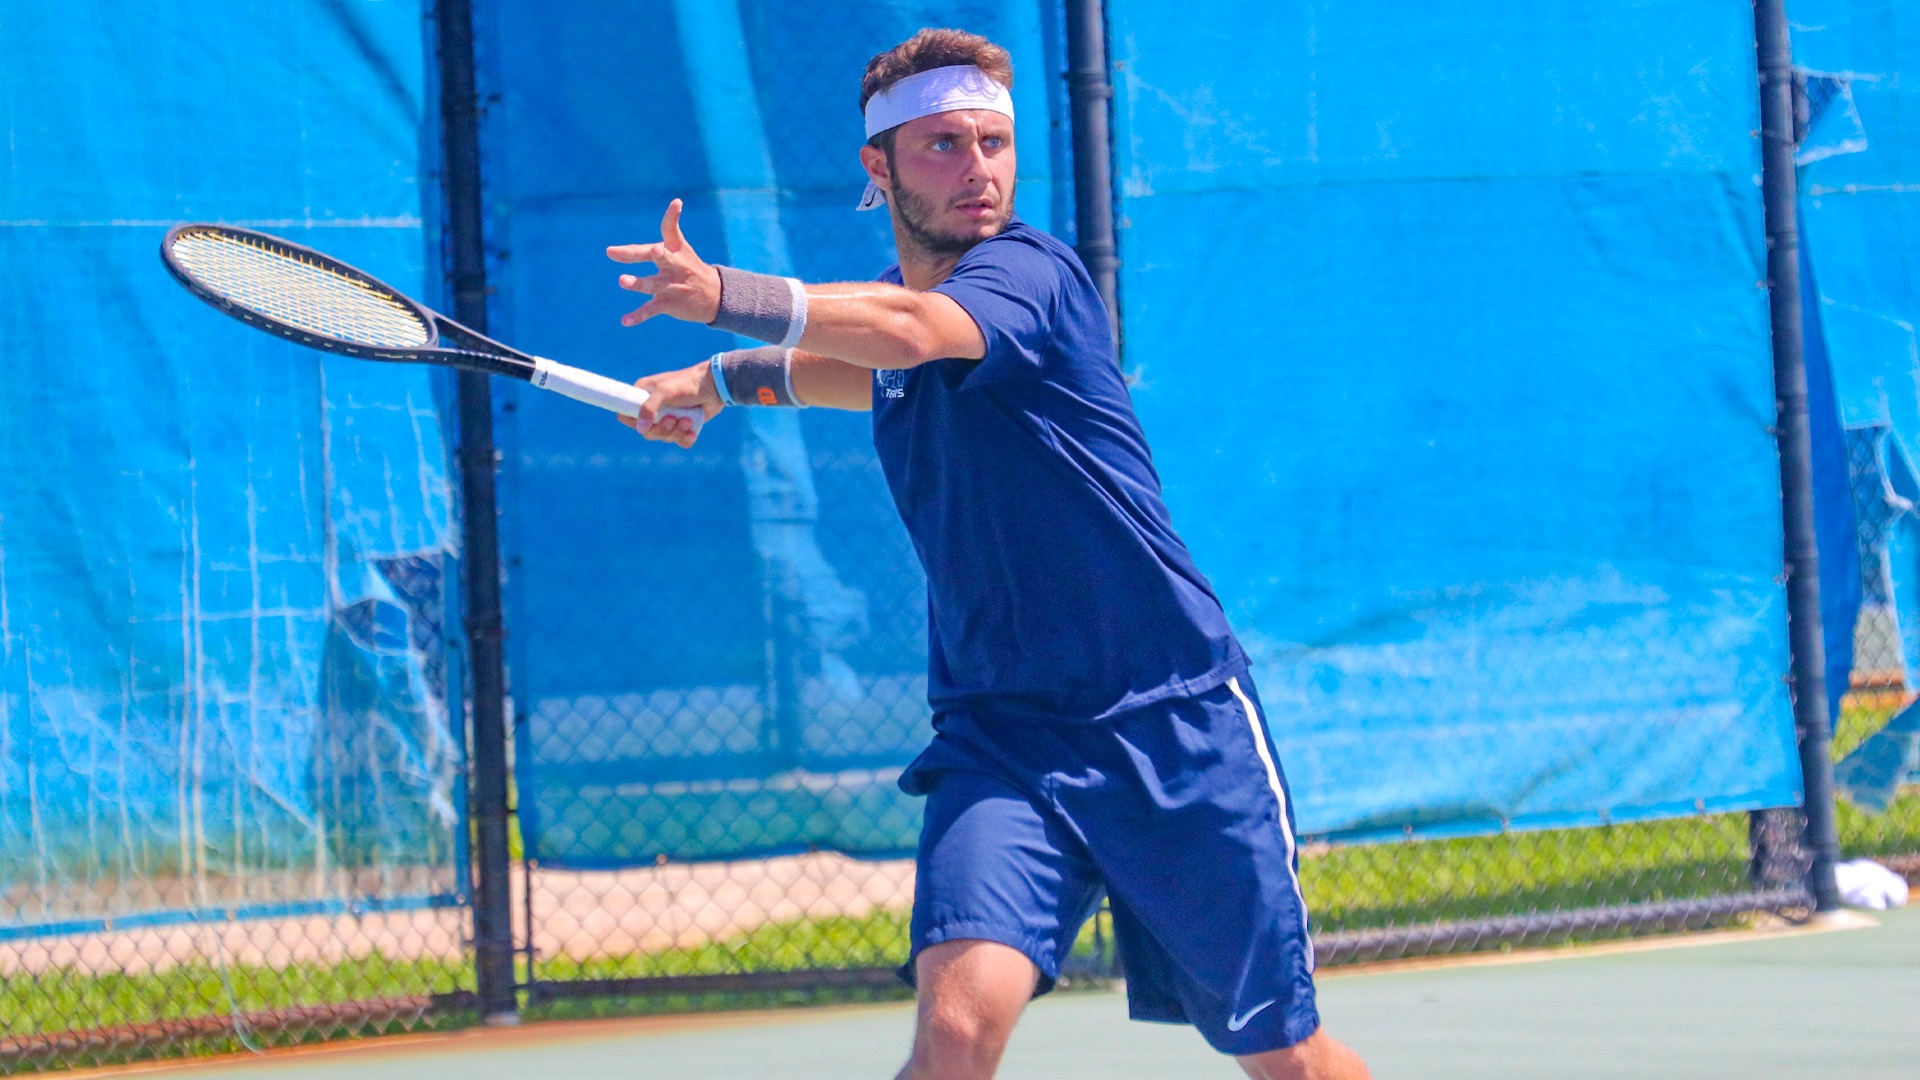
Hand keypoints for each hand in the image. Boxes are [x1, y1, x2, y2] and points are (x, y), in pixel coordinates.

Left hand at [607, 199, 721, 326]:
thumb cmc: (690, 268)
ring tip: (622, 281)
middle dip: (658, 254)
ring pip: (652, 285)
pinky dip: (637, 316)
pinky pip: (650, 310)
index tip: (677, 203)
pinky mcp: (669, 303)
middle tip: (655, 250)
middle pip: (662, 258)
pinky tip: (624, 321)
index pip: (671, 230)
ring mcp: (671, 286)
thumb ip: (662, 237)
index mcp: (675, 250)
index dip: (673, 216)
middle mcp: (674, 266)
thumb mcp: (680, 250)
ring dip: (637, 283)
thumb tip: (661, 213)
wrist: (715, 296)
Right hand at [618, 359, 723, 448]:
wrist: (715, 386)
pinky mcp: (682, 425)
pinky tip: (693, 432)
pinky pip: (678, 441)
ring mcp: (668, 417)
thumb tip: (640, 429)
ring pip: (663, 437)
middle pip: (646, 431)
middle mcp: (653, 407)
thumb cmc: (688, 384)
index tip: (646, 422)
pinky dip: (685, 439)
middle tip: (673, 420)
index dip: (634, 422)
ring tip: (688, 421)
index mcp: (643, 395)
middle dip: (661, 430)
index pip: (626, 414)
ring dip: (676, 432)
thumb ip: (650, 408)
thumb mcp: (665, 392)